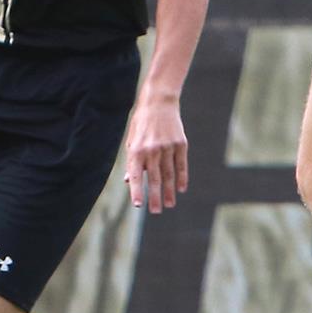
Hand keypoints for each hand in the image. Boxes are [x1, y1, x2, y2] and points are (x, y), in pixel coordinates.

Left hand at [123, 95, 188, 213]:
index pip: (137, 175)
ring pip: (169, 174)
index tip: (138, 205)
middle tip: (156, 211)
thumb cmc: (142, 123)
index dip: (137, 191)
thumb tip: (130, 181)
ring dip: (169, 191)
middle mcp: (152, 150)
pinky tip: (181, 188)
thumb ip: (132, 161)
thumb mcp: (131, 139)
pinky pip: (181, 165)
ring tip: (169, 204)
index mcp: (136, 149)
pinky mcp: (180, 143)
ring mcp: (167, 147)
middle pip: (154, 178)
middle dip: (155, 197)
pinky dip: (181, 178)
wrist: (159, 101)